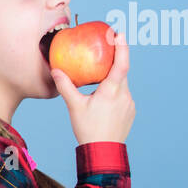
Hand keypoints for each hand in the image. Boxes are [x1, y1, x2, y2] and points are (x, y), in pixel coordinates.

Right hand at [51, 29, 134, 145]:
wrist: (103, 152)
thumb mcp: (74, 106)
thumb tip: (56, 70)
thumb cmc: (88, 129)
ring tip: (100, 81)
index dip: (122, 47)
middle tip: (106, 51)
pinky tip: (104, 100)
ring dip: (113, 80)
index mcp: (111, 91)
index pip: (121, 64)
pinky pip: (123, 96)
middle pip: (122, 72)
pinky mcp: (130, 111)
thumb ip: (66, 86)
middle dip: (115, 61)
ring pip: (122, 84)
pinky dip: (115, 92)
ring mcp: (129, 103)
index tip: (119, 34)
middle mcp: (124, 95)